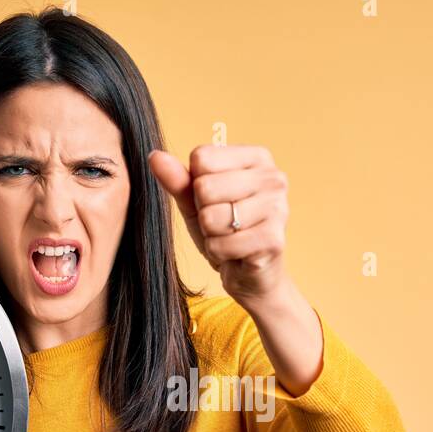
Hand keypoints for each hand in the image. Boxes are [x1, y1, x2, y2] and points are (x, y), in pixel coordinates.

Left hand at [149, 144, 290, 305]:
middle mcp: (273, 178)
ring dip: (211, 235)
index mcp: (257, 158)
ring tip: (229, 238)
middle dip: (204, 213)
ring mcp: (278, 208)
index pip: (202, 158)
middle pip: (205, 187)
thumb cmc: (225, 231)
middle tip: (222, 224)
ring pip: (211, 217)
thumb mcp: (196, 202)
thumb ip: (177, 179)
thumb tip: (155, 157)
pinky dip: (219, 253)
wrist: (250, 274)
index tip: (216, 200)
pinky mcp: (273, 239)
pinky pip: (222, 244)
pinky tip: (235, 254)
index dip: (197, 185)